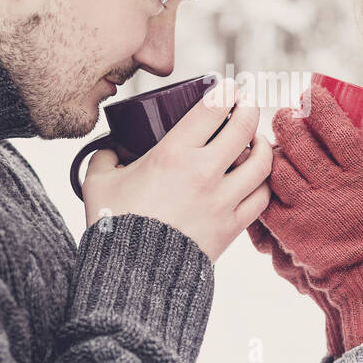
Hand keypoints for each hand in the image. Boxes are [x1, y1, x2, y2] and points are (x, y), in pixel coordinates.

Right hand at [81, 78, 272, 263]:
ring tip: (255, 140)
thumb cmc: (115, 227)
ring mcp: (223, 200)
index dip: (226, 91)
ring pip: (262, 162)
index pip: (213, 108)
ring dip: (262, 145)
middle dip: (249, 108)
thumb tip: (111, 149)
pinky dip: (264, 183)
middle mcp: (204, 172)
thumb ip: (105, 157)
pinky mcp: (232, 226)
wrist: (133, 275)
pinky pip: (262, 197)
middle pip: (245, 126)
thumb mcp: (99, 182)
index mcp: (173, 154)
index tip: (228, 87)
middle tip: (247, 103)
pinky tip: (256, 177)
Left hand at [261, 86, 362, 349]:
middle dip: (287, 120)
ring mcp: (309, 211)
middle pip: (298, 141)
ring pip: (277, 167)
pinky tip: (265, 179)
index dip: (318, 104)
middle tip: (285, 116)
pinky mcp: (292, 234)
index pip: (335, 128)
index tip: (311, 93)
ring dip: (271, 151)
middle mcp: (333, 189)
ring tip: (273, 146)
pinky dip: (264, 186)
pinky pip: (267, 201)